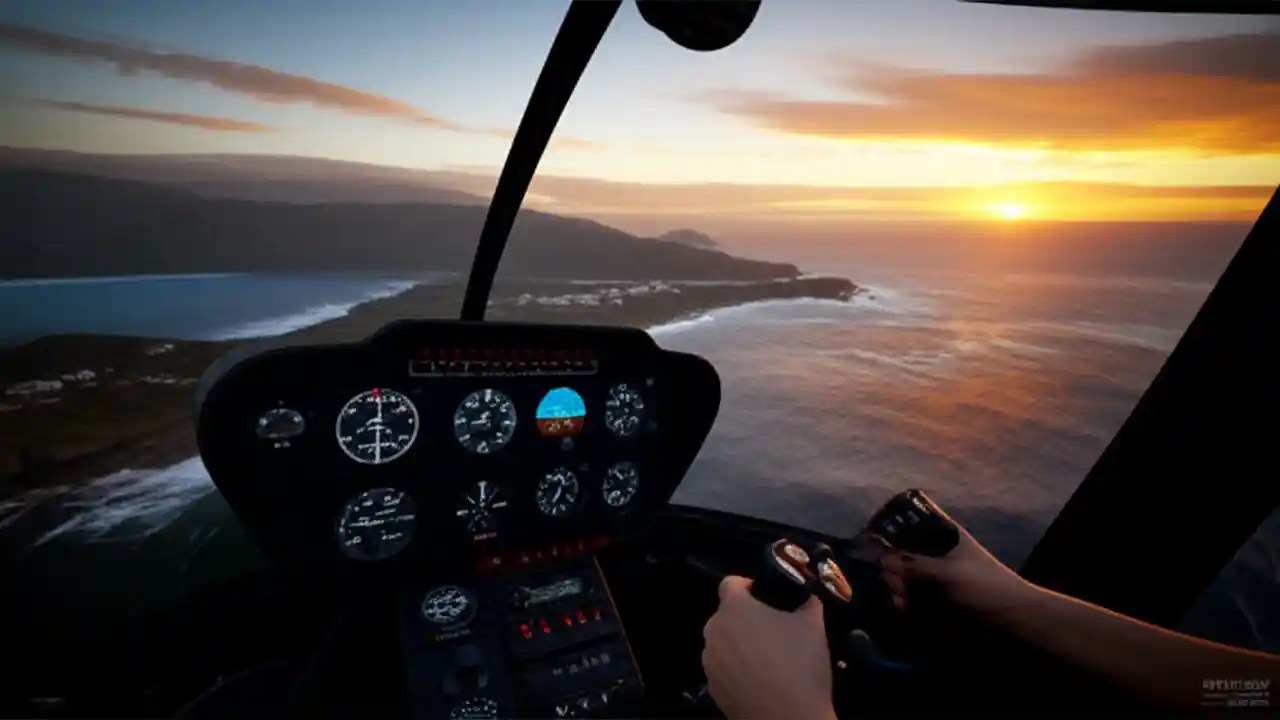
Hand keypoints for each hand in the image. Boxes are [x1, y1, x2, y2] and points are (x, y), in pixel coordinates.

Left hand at [701, 575, 836, 719]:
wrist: (788, 719)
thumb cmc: (799, 665)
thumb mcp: (813, 625)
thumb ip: (807, 601)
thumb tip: (806, 595)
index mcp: (734, 608)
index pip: (730, 583)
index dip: (749, 586)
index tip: (767, 598)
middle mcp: (714, 631)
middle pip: (726, 615)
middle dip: (747, 618)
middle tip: (774, 630)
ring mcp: (710, 661)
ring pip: (724, 642)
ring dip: (740, 644)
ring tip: (768, 658)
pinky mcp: (711, 687)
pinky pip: (723, 668)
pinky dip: (736, 669)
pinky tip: (759, 680)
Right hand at [879, 514, 1034, 618]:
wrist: (1012, 619)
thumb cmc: (983, 587)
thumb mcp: (946, 573)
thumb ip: (911, 566)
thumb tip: (880, 562)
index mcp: (942, 533)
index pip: (907, 520)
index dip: (888, 528)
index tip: (870, 544)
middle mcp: (935, 549)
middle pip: (900, 550)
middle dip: (891, 568)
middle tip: (894, 588)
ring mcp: (934, 573)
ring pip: (903, 574)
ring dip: (896, 587)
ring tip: (900, 604)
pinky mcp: (934, 596)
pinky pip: (910, 593)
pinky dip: (903, 599)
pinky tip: (901, 609)